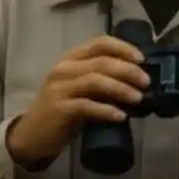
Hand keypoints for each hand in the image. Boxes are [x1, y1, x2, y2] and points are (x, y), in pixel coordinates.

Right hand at [6, 36, 150, 169]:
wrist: (32, 135)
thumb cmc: (62, 109)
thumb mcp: (80, 88)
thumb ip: (102, 81)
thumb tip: (137, 83)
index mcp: (71, 59)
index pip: (99, 43)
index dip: (123, 48)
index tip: (141, 59)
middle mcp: (64, 69)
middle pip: (102, 62)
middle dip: (128, 70)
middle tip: (146, 82)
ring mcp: (60, 88)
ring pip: (95, 81)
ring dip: (121, 88)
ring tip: (138, 98)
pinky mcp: (59, 109)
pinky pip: (87, 106)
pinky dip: (106, 110)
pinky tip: (120, 116)